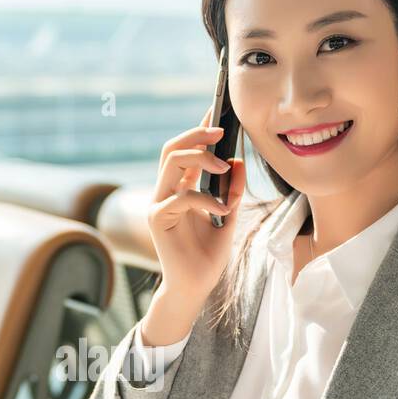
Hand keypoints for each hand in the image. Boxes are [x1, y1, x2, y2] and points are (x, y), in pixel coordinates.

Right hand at [147, 103, 247, 308]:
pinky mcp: (158, 220)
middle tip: (221, 133)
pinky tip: (224, 211)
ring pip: (172, 163)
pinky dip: (206, 199)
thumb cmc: (207, 256)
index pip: (185, 150)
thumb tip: (239, 161)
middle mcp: (165, 193)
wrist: (195, 288)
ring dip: (200, 158)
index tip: (216, 111)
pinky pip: (182, 197)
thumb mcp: (228, 216)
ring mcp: (158, 205)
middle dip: (196, 135)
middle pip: (172, 148)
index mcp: (180, 189)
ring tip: (224, 168)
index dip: (199, 129)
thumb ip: (233, 191)